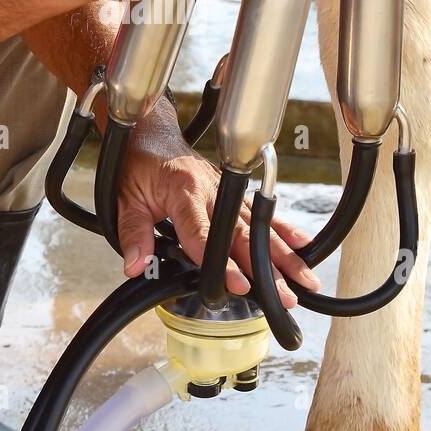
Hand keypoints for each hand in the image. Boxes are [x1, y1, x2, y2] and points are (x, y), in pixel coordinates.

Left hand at [115, 102, 321, 304]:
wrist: (152, 134)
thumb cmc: (139, 166)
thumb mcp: (125, 199)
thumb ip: (133, 234)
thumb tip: (136, 266)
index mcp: (184, 191)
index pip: (204, 233)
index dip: (222, 262)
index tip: (239, 285)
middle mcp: (211, 190)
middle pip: (242, 234)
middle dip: (266, 268)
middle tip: (286, 296)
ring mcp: (226, 190)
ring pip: (258, 226)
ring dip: (283, 255)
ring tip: (304, 279)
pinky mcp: (233, 192)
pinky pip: (260, 213)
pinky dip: (283, 230)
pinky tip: (304, 246)